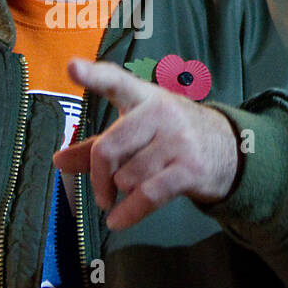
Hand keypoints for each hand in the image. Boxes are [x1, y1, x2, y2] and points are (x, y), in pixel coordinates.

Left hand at [53, 58, 237, 230]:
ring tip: (135, 188)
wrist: (229, 150)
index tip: (72, 66)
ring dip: (124, 191)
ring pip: (126, 177)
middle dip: (99, 177)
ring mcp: (178, 139)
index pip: (116, 81)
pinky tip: (117, 221)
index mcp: (143, 96)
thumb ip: (96, 145)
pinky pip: (146, 196)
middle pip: (108, 148)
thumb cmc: (170, 138)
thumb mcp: (136, 132)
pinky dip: (128, 213)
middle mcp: (161, 112)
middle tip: (102, 194)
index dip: (93, 75)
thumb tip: (58, 161)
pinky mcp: (190, 168)